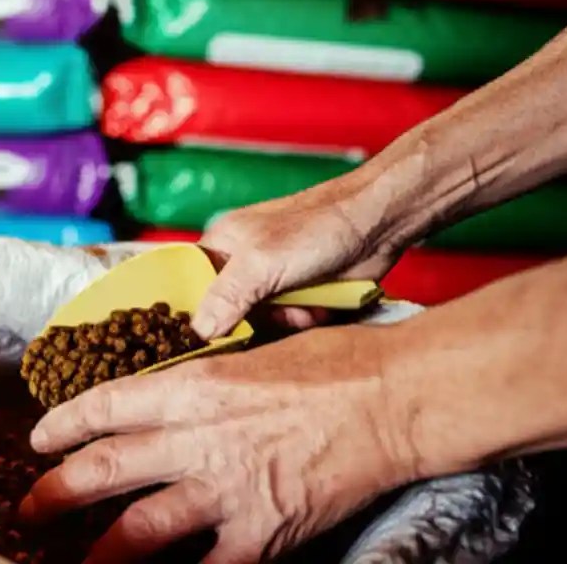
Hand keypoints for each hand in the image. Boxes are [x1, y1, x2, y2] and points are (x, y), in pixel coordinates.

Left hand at [20, 325, 416, 563]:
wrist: (393, 399)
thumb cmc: (331, 364)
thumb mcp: (248, 355)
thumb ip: (200, 385)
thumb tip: (165, 401)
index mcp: (191, 386)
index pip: (105, 406)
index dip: (63, 424)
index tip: (40, 440)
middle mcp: (197, 438)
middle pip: (105, 468)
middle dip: (57, 492)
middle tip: (28, 508)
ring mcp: (228, 489)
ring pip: (141, 529)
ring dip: (100, 552)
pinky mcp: (264, 531)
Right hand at [193, 182, 402, 339]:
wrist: (377, 224)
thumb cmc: (317, 227)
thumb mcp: (262, 262)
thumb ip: (226, 297)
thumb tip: (198, 332)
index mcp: (220, 246)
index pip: (189, 288)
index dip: (192, 316)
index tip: (200, 342)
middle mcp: (241, 265)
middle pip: (224, 314)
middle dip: (248, 324)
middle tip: (269, 319)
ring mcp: (270, 281)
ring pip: (259, 324)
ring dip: (283, 323)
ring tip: (302, 308)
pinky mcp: (298, 296)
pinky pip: (287, 325)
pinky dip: (303, 322)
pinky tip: (317, 308)